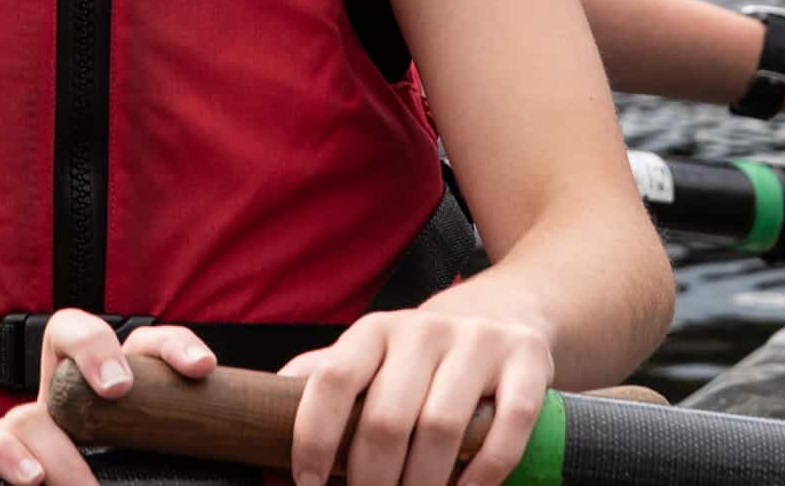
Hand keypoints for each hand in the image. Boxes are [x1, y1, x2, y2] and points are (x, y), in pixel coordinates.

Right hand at [0, 312, 215, 485]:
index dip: (171, 343)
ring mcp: (23, 425)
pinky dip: (3, 455)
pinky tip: (32, 480)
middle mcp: (65, 396)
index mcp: (116, 393)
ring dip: (60, 454)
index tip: (202, 370)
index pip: (141, 344)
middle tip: (120, 390)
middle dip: (96, 350)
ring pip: (29, 410)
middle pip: (69, 331)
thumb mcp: (167, 471)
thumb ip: (196, 459)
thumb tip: (263, 466)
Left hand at [280, 304, 552, 485]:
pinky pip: (505, 429)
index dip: (313, 438)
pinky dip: (483, 476)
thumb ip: (319, 385)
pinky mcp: (525, 363)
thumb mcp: (368, 357)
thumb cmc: (418, 357)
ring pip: (442, 428)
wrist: (504, 315)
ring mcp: (478, 343)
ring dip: (424, 484)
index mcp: (373, 331)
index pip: (333, 380)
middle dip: (371, 481)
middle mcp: (423, 330)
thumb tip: (259, 428)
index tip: (307, 484)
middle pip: (387, 417)